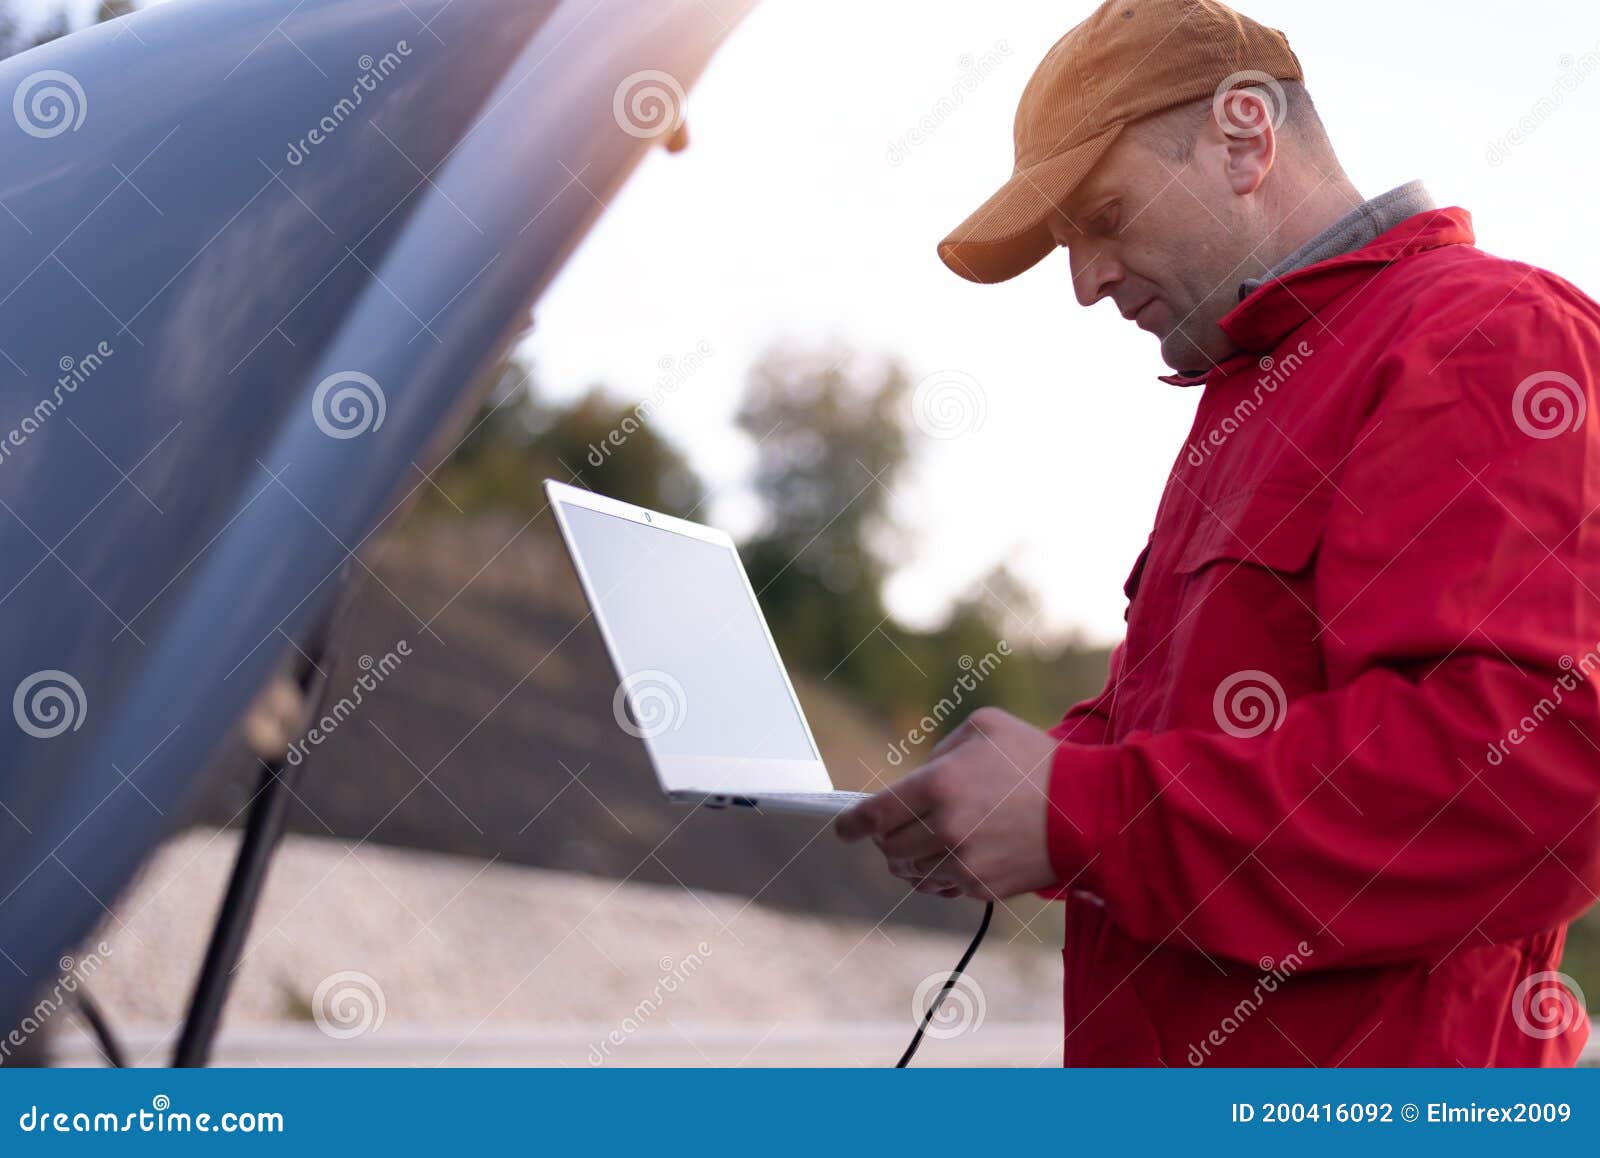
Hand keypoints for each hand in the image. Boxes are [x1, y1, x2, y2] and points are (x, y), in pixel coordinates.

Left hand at [835, 707, 1060, 900]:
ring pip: (909, 872)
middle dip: (885, 838)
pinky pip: (939, 887)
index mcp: (940, 784)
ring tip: (924, 843)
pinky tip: (950, 858)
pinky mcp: (981, 887)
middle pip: (889, 846)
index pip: (875, 814)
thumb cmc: (1037, 762)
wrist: (1089, 811)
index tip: (843, 829)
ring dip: (908, 859)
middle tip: (893, 828)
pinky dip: (935, 876)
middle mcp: (946, 828)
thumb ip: (941, 749)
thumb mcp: (985, 727)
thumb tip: (918, 777)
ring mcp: (963, 863)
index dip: (851, 824)